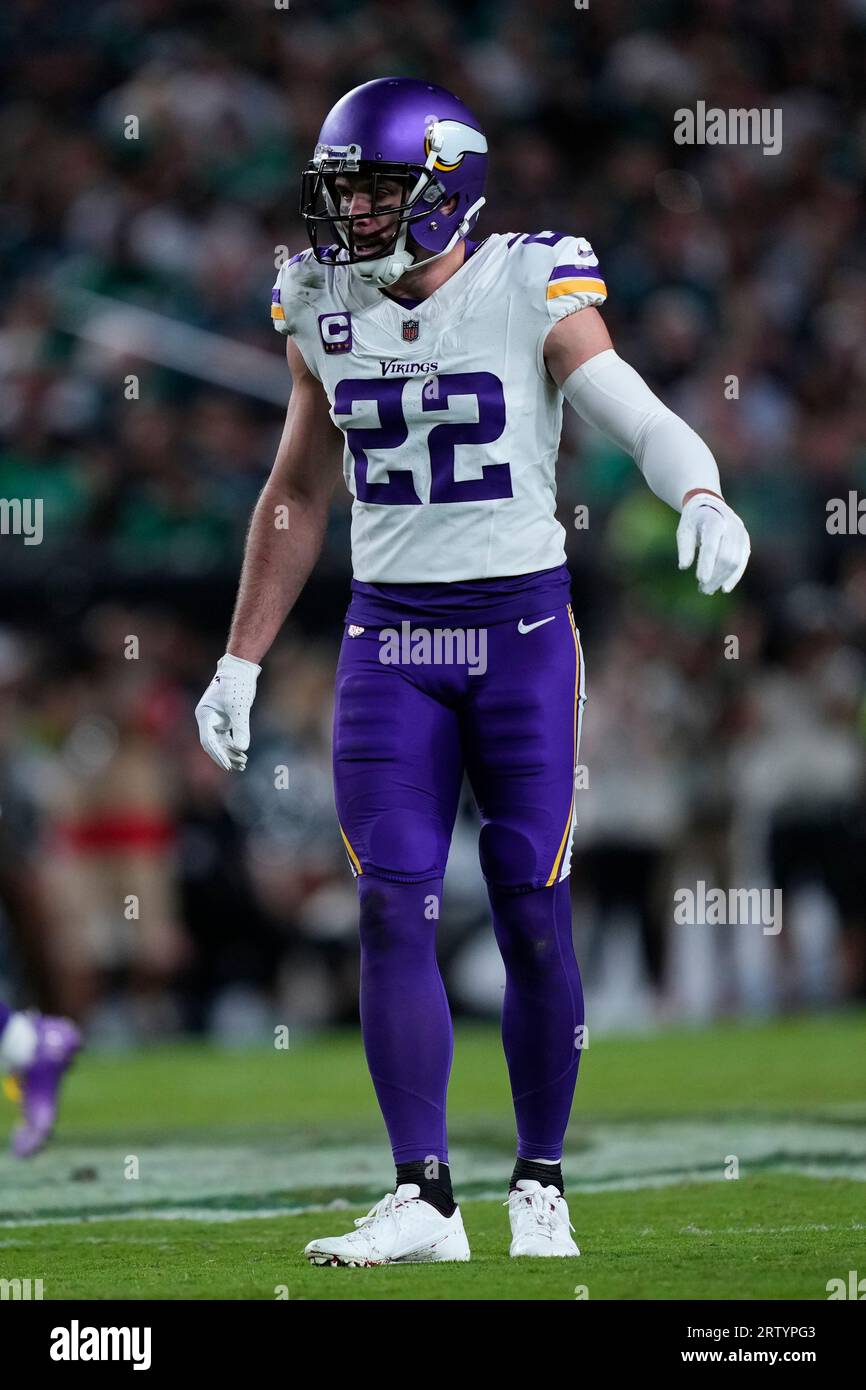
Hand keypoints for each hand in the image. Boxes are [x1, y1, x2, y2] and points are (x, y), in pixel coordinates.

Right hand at [195, 653, 260, 770]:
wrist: (240, 668)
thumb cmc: (237, 684)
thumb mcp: (239, 707)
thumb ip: (240, 728)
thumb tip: (242, 749)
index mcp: (205, 715)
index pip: (209, 741)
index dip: (218, 754)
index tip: (228, 765)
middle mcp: (207, 719)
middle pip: (213, 744)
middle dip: (225, 756)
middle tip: (239, 766)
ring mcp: (215, 720)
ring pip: (220, 742)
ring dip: (231, 753)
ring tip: (244, 763)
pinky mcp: (224, 719)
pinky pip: (226, 737)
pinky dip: (234, 745)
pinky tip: (242, 754)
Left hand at [676, 493, 749, 594]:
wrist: (710, 504)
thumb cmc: (694, 520)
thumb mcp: (684, 530)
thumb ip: (684, 547)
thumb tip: (684, 566)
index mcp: (713, 521)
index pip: (711, 546)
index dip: (706, 564)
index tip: (701, 580)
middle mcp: (731, 526)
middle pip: (725, 557)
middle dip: (715, 576)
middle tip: (702, 590)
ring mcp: (741, 533)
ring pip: (735, 562)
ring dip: (722, 579)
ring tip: (708, 589)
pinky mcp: (745, 541)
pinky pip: (743, 561)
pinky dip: (734, 576)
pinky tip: (725, 587)